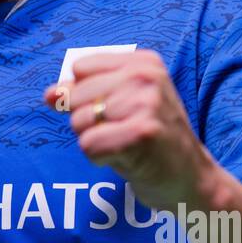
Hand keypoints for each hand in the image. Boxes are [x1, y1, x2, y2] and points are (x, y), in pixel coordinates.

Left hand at [43, 50, 219, 211]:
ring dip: (96, 142)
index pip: (80, 69)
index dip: (85, 97)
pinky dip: (100, 159)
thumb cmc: (151, 141)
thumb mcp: (121, 105)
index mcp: (143, 62)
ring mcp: (146, 104)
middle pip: (75, 97)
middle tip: (123, 133)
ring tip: (126, 145)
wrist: (192, 180)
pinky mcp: (141, 133)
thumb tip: (49, 94)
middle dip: (88, 123)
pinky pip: (89, 145)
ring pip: (79, 122)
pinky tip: (127, 159)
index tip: (116, 112)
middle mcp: (146, 76)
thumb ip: (83, 93)